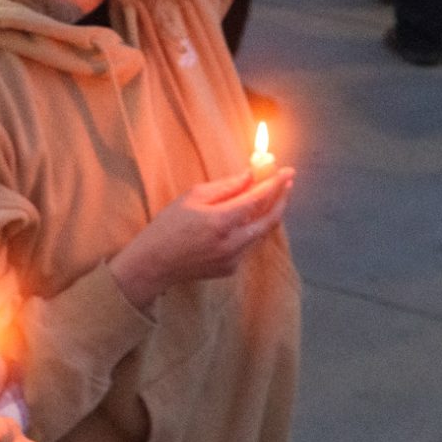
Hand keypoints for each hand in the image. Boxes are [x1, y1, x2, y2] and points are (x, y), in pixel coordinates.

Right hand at [109, 168, 292, 311]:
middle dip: (281, 200)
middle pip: (269, 220)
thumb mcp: (193, 197)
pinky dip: (250, 229)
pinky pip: (248, 245)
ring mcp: (234, 259)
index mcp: (222, 221)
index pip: (258, 199)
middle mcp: (233, 243)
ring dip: (267, 215)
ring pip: (260, 233)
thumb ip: (225, 187)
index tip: (287, 172)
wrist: (154, 264)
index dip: (275, 184)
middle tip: (286, 184)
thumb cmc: (168, 226)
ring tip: (268, 197)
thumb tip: (250, 176)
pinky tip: (244, 219)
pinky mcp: (230, 269)